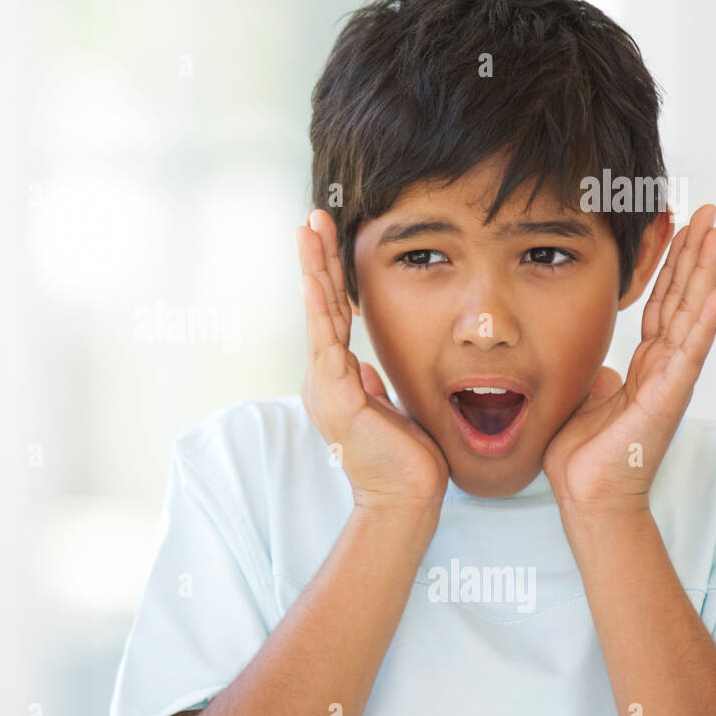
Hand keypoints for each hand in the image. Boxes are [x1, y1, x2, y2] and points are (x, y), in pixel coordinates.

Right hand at [296, 209, 449, 510]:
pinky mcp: (336, 397)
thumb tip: (363, 364)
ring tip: (307, 230)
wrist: (407, 499)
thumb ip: (370, 384)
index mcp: (336, 379)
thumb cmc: (405, 460)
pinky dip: (319, 307)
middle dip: (315, 258)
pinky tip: (313, 278)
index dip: (330, 276)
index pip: (333, 315)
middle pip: (320, 306)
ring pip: (318, 316)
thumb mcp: (388, 409)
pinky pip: (326, 343)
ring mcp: (325, 387)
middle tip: (311, 216)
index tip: (327, 239)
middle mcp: (323, 378)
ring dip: (313, 269)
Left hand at [543, 204, 715, 514]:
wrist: (587, 495)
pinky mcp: (666, 399)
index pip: (662, 303)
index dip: (671, 265)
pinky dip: (705, 322)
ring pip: (692, 314)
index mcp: (644, 364)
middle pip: (684, 297)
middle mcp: (663, 367)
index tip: (680, 226)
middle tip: (711, 210)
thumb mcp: (589, 400)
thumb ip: (603, 377)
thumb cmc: (585, 454)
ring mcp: (669, 381)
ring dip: (706, 271)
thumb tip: (604, 367)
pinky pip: (688, 354)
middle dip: (696, 253)